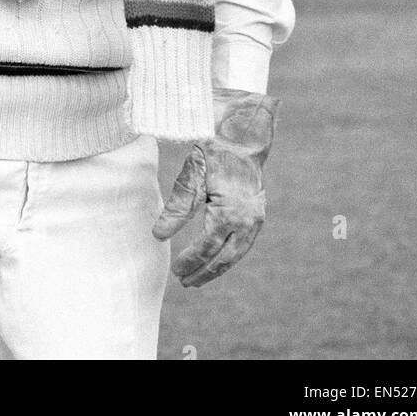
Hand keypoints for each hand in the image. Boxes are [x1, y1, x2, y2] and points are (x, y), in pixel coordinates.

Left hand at [152, 90, 277, 287]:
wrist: (242, 133)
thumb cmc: (212, 152)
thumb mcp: (191, 176)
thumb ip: (177, 208)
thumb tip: (158, 235)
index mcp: (228, 213)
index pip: (206, 248)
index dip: (190, 262)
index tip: (176, 271)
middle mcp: (246, 221)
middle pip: (224, 258)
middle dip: (204, 272)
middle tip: (185, 282)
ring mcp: (255, 219)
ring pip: (236, 254)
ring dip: (218, 268)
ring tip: (199, 278)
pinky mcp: (258, 214)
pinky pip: (243, 243)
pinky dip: (229, 254)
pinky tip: (216, 257)